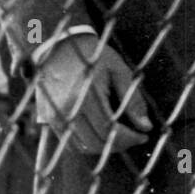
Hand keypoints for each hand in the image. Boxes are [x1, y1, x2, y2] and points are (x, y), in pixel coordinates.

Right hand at [34, 33, 150, 155]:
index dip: (130, 138)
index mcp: (86, 96)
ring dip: (105, 148)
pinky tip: (104, 135)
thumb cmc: (93, 55)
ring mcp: (55, 116)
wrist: (58, 46)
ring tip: (122, 137)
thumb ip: (132, 100)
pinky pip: (71, 142)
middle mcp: (67, 110)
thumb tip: (146, 126)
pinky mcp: (48, 119)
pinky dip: (89, 144)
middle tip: (136, 138)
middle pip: (96, 143)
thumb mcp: (118, 70)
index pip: (110, 130)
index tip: (144, 135)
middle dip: (120, 145)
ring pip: (83, 147)